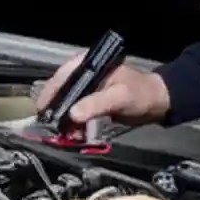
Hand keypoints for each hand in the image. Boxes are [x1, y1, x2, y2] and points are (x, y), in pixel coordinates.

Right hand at [35, 51, 171, 125]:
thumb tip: (73, 114)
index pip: (62, 76)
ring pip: (68, 104)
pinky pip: (77, 114)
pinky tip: (76, 134)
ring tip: (66, 134)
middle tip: (51, 126)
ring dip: (66, 120)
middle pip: (62, 91)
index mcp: (89, 64)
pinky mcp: (92, 103)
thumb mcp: (119, 97)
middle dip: (57, 110)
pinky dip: (75, 125)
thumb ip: (96, 104)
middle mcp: (85, 75)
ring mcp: (88, 90)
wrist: (156, 104)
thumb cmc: (141, 93)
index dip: (50, 92)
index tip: (42, 109)